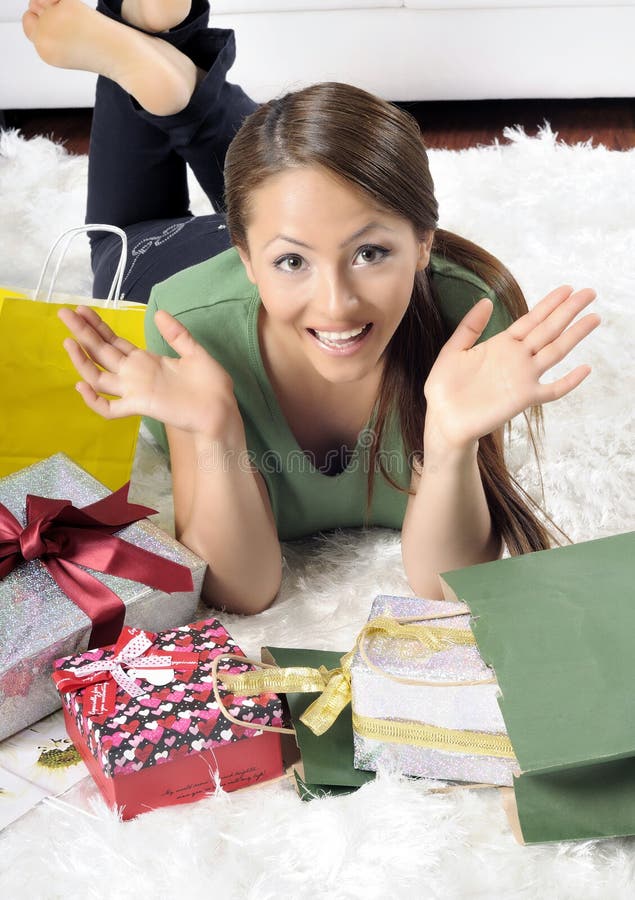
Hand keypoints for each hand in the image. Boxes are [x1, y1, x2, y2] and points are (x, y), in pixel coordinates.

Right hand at [58, 306, 239, 435]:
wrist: (222, 411)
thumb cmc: (212, 386)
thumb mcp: (195, 353)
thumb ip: (177, 334)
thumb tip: (158, 313)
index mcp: (147, 361)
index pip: (114, 341)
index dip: (97, 326)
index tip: (82, 309)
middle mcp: (136, 375)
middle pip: (101, 352)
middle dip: (82, 332)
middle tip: (64, 313)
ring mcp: (136, 391)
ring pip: (99, 377)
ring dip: (81, 360)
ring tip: (68, 341)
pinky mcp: (141, 406)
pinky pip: (110, 408)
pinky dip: (94, 400)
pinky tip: (82, 384)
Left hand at [423, 285, 600, 450]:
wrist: (443, 419)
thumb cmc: (445, 388)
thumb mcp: (453, 350)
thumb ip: (470, 326)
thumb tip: (487, 300)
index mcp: (502, 344)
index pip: (532, 320)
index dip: (549, 304)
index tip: (567, 288)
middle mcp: (517, 358)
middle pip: (548, 330)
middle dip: (568, 311)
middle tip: (589, 292)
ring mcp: (523, 377)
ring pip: (555, 352)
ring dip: (574, 335)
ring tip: (593, 318)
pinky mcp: (524, 398)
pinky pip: (552, 390)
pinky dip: (569, 381)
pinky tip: (585, 369)